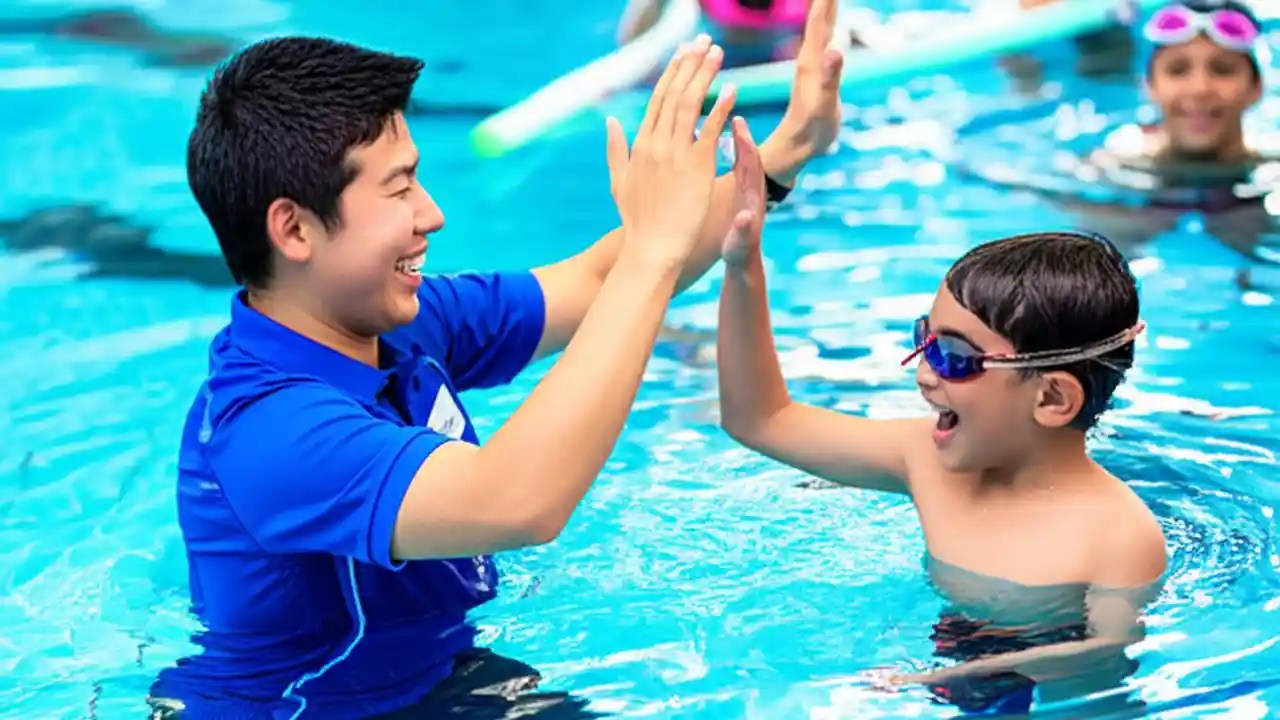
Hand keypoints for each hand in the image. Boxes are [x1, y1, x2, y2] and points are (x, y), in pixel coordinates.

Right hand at [605, 35, 736, 264]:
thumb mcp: (618, 181)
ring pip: (690, 104)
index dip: (672, 73)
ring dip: (705, 75)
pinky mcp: (696, 167)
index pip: (657, 99)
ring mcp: (675, 154)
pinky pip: (710, 130)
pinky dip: (720, 107)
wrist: (652, 247)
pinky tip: (731, 89)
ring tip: (717, 53)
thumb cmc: (638, 220)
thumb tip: (610, 120)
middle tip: (703, 40)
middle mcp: (656, 144)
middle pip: (674, 94)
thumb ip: (614, 149)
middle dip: (689, 64)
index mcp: (639, 145)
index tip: (683, 52)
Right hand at [720, 117, 764, 269]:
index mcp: (752, 198)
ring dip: (738, 140)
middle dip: (743, 134)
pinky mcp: (741, 195)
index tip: (738, 123)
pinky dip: (732, 152)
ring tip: (728, 118)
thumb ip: (743, 230)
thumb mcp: (739, 243)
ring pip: (744, 160)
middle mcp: (753, 191)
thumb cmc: (739, 253)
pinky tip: (722, 139)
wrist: (745, 263)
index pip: (750, 165)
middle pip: (750, 157)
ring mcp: (748, 191)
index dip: (745, 143)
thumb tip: (745, 217)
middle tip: (734, 112)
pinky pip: (737, 168)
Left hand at [765, 0, 844, 182]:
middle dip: (826, 1)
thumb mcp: (823, 103)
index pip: (819, 22)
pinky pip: (825, 46)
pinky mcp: (820, 76)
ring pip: (822, 31)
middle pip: (820, 21)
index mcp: (812, 61)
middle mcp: (811, 59)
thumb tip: (836, 49)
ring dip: (827, 11)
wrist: (799, 146)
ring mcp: (815, 67)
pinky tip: (833, 30)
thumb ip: (830, 76)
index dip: (826, 1)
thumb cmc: (811, 128)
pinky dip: (830, 32)